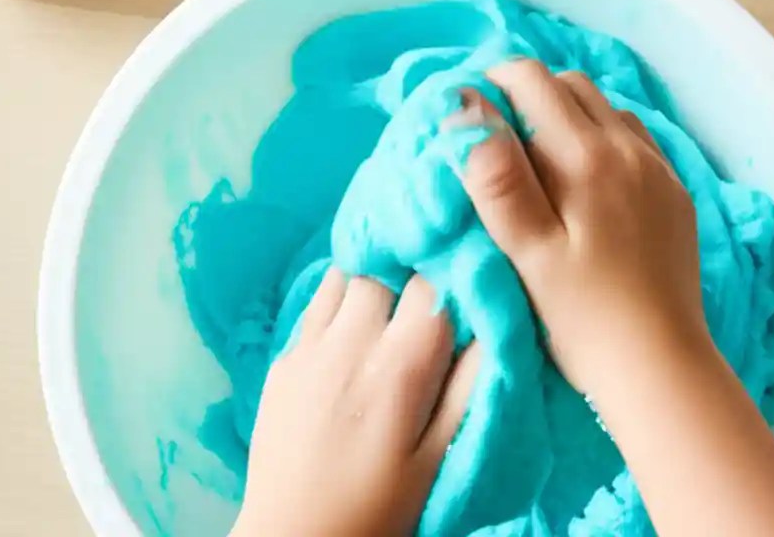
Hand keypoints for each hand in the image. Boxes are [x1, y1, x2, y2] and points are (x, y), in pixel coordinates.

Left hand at [233, 270, 480, 536]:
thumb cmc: (379, 507)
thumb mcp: (439, 456)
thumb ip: (468, 387)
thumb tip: (492, 326)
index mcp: (400, 365)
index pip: (434, 281)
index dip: (453, 269)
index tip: (468, 273)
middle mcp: (351, 342)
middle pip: (386, 266)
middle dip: (411, 268)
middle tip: (428, 288)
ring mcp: (309, 347)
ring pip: (345, 274)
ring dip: (373, 277)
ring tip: (390, 301)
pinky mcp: (281, 360)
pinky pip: (315, 305)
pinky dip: (338, 299)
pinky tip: (353, 325)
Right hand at [459, 60, 773, 535]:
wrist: (659, 364)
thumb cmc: (580, 316)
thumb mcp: (525, 250)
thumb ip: (496, 176)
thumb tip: (465, 107)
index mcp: (586, 157)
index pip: (533, 81)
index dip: (493, 83)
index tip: (471, 112)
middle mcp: (628, 148)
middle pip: (571, 84)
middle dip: (529, 93)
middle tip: (498, 136)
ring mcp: (658, 169)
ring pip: (605, 107)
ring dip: (567, 113)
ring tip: (539, 159)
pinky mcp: (675, 194)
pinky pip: (634, 139)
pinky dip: (602, 138)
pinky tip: (586, 180)